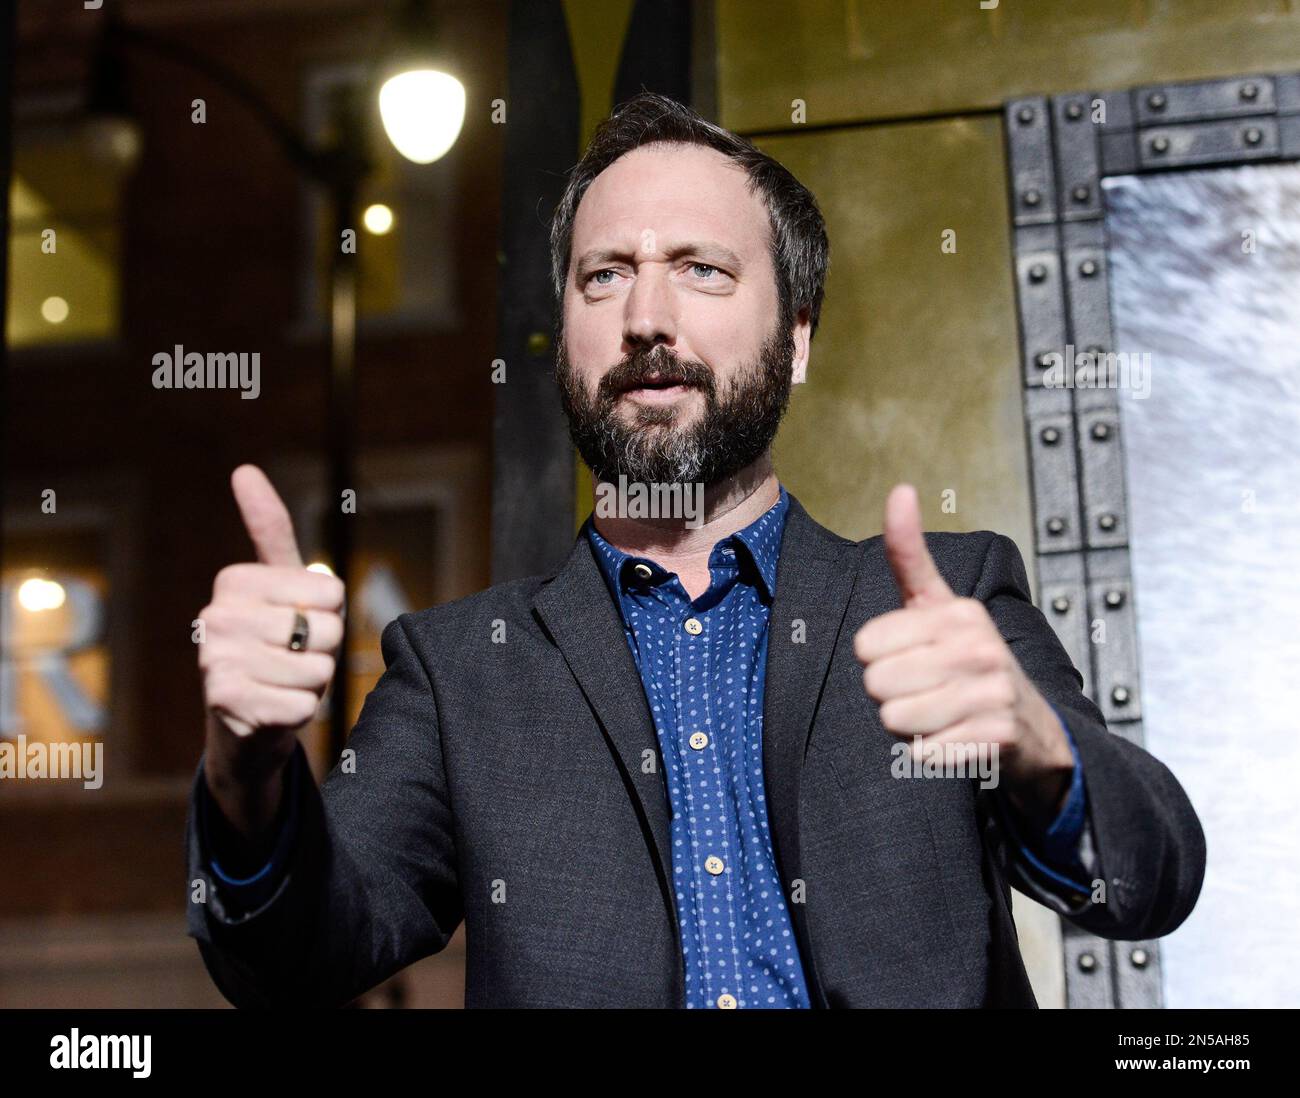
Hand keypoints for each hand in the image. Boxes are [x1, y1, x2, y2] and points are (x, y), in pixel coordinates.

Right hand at [197, 465, 344, 768]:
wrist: (245, 723)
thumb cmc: (274, 645)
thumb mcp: (279, 585)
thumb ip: (269, 529)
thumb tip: (244, 469)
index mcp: (233, 582)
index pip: (330, 589)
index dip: (329, 613)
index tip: (299, 622)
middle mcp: (216, 617)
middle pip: (327, 628)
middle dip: (323, 651)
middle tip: (292, 659)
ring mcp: (216, 661)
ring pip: (318, 669)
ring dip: (312, 684)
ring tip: (283, 683)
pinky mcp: (228, 705)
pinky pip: (305, 704)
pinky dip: (302, 712)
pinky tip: (274, 709)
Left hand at [852, 485, 1072, 818]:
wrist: (1031, 728)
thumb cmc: (968, 660)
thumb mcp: (938, 604)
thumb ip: (909, 554)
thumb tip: (900, 489)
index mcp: (957, 612)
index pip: (866, 644)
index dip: (877, 657)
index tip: (908, 654)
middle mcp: (979, 646)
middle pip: (876, 683)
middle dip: (890, 694)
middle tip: (925, 689)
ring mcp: (993, 691)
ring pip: (896, 719)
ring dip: (907, 725)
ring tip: (940, 712)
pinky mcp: (997, 736)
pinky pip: (924, 751)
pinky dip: (930, 752)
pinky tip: (956, 738)